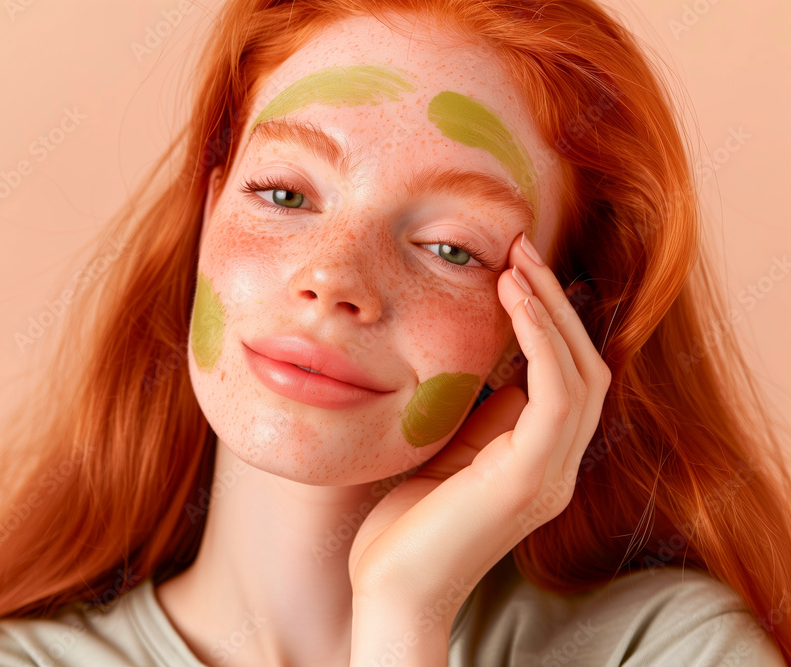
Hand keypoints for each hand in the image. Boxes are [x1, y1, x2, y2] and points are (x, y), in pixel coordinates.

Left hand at [348, 232, 612, 627]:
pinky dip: (541, 341)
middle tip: (521, 249)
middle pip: (585, 368)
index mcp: (539, 460)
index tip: (515, 269)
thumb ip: (481, 413)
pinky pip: (555, 396)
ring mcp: (549, 476)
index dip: (551, 321)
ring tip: (517, 262)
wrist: (391, 588)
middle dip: (556, 304)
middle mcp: (557, 467)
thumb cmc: (408, 521)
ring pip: (581, 375)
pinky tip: (513, 300)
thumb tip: (492, 362)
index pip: (567, 378)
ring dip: (552, 312)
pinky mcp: (530, 480)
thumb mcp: (450, 450)